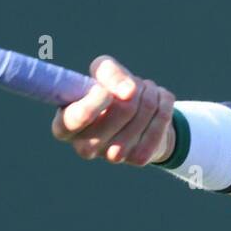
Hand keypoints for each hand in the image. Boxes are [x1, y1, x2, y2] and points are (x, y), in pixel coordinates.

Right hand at [51, 56, 175, 165]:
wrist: (137, 117)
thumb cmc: (110, 91)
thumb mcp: (101, 72)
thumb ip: (108, 72)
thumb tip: (128, 91)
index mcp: (65, 126)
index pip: (73, 120)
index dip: (92, 104)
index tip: (105, 91)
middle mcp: (84, 147)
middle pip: (123, 108)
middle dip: (135, 86)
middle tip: (133, 85)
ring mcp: (112, 156)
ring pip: (145, 110)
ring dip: (150, 91)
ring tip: (145, 91)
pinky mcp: (138, 158)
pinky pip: (162, 120)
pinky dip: (165, 102)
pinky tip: (159, 102)